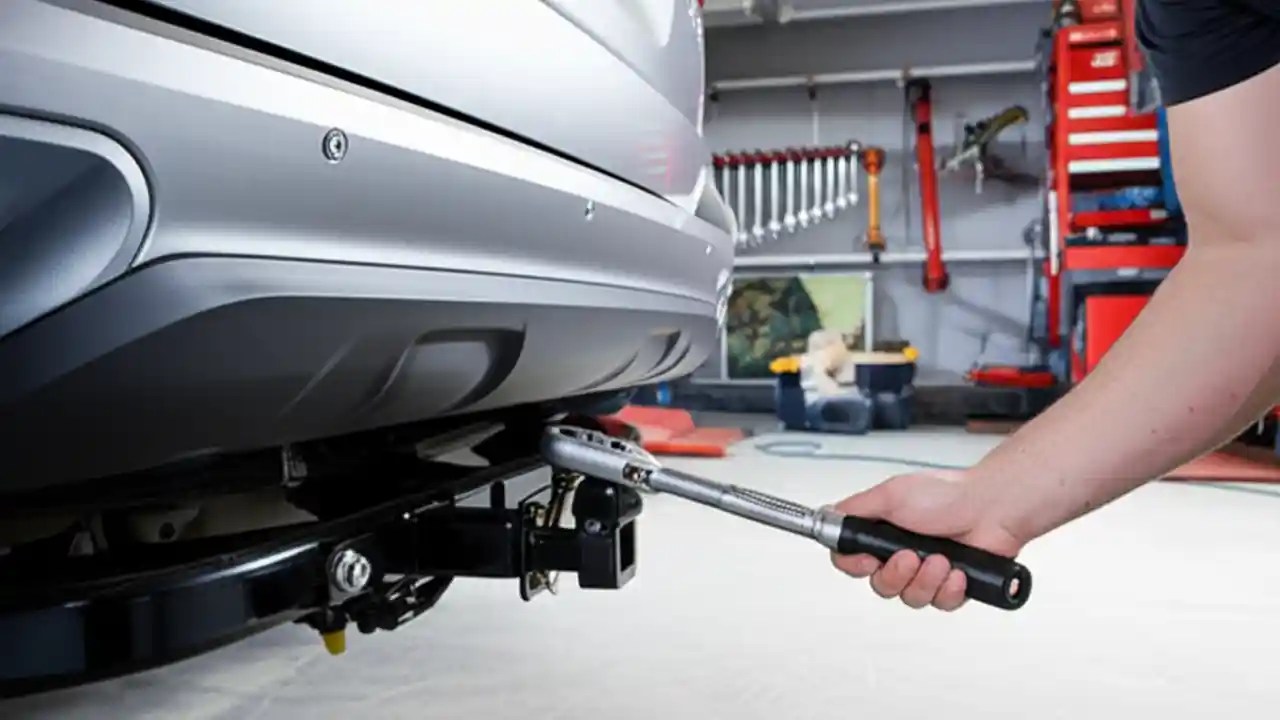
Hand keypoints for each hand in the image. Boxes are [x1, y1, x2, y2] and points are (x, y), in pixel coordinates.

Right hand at [830, 471, 1023, 610]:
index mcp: (883, 532)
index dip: (853, 565)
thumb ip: (856, 509)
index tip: (865, 560)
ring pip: (909, 598)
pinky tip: (959, 572)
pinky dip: (949, 589)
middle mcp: (901, 554)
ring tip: (942, 560)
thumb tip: (829, 516)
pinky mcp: (950, 587)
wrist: (991, 508)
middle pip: (879, 585)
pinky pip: (939, 604)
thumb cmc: (947, 496)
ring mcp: (926, 572)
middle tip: (910, 557)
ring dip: (926, 581)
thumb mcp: (891, 494)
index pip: (851, 560)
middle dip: (896, 575)